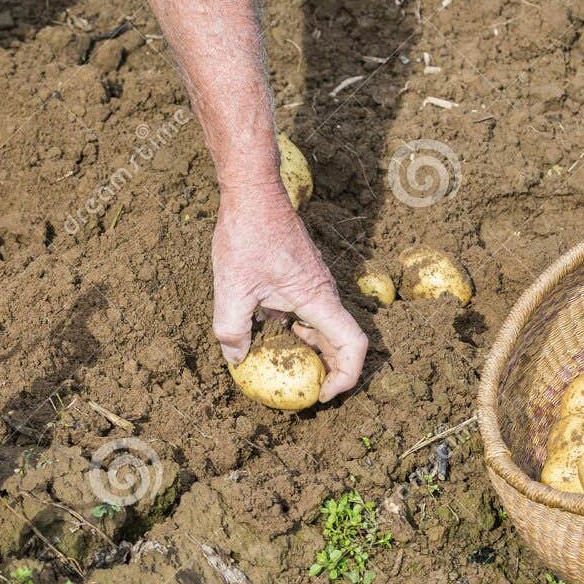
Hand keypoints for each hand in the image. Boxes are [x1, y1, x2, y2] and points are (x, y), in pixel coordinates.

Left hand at [212, 184, 367, 400]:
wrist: (253, 190)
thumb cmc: (247, 233)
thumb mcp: (232, 287)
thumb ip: (232, 329)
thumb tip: (237, 359)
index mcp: (316, 297)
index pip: (352, 344)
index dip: (346, 376)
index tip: (322, 393)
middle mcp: (323, 290)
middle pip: (342, 340)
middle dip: (330, 370)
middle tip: (305, 390)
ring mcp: (314, 280)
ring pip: (325, 324)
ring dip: (313, 350)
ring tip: (286, 365)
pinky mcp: (302, 273)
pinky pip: (311, 309)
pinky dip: (300, 329)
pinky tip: (271, 330)